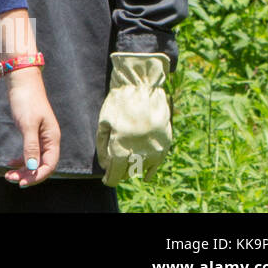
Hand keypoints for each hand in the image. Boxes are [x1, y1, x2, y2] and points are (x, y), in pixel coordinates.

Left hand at [3, 66, 59, 186]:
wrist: (22, 81)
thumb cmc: (26, 100)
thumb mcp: (27, 124)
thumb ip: (31, 147)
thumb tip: (32, 168)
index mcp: (52, 139)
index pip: (49, 165)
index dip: (37, 176)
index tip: (22, 182)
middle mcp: (49, 140)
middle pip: (42, 165)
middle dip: (27, 174)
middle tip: (11, 179)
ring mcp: (41, 136)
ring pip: (35, 160)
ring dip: (23, 169)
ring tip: (9, 174)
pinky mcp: (32, 132)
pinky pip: (29, 152)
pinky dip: (21, 159)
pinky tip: (11, 163)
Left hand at [96, 52, 172, 186]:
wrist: (142, 88)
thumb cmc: (118, 104)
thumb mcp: (104, 124)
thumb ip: (103, 147)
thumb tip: (106, 165)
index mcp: (120, 149)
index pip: (114, 176)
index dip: (109, 179)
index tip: (106, 178)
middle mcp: (138, 154)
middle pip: (127, 174)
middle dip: (119, 171)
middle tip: (114, 165)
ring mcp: (153, 152)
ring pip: (140, 170)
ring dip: (132, 168)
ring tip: (127, 159)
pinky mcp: (164, 147)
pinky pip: (155, 166)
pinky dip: (148, 170)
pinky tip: (144, 174)